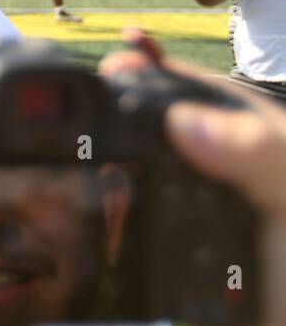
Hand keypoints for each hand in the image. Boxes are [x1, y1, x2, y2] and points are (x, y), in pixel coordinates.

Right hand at [99, 49, 285, 325]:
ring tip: (61, 144)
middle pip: (171, 134)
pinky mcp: (175, 270)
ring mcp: (205, 228)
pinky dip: (106, 220)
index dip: (167, 73)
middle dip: (125, 110)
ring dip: (108, 162)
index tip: (122, 55)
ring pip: (147, 180)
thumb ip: (261, 154)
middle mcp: (236, 187)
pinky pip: (133, 236)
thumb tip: (186, 121)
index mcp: (266, 158)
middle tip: (78, 101)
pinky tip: (72, 206)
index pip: (215, 98)